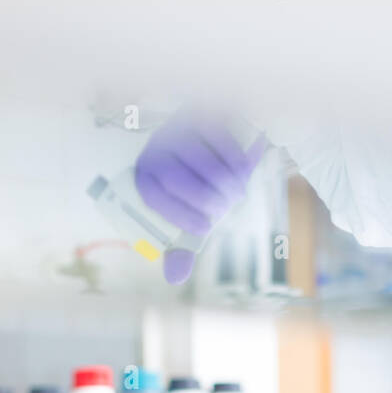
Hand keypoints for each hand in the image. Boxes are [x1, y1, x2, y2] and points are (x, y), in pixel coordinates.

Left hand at [133, 112, 266, 283]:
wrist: (223, 144)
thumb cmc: (205, 187)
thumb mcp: (193, 215)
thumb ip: (184, 246)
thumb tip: (174, 277)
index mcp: (147, 173)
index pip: (155, 196)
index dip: (182, 217)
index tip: (204, 225)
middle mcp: (157, 145)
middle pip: (179, 181)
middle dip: (209, 203)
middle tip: (224, 207)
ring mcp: (180, 125)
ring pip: (207, 167)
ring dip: (228, 187)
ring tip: (235, 192)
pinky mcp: (206, 114)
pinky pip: (226, 147)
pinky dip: (240, 166)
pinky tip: (242, 171)